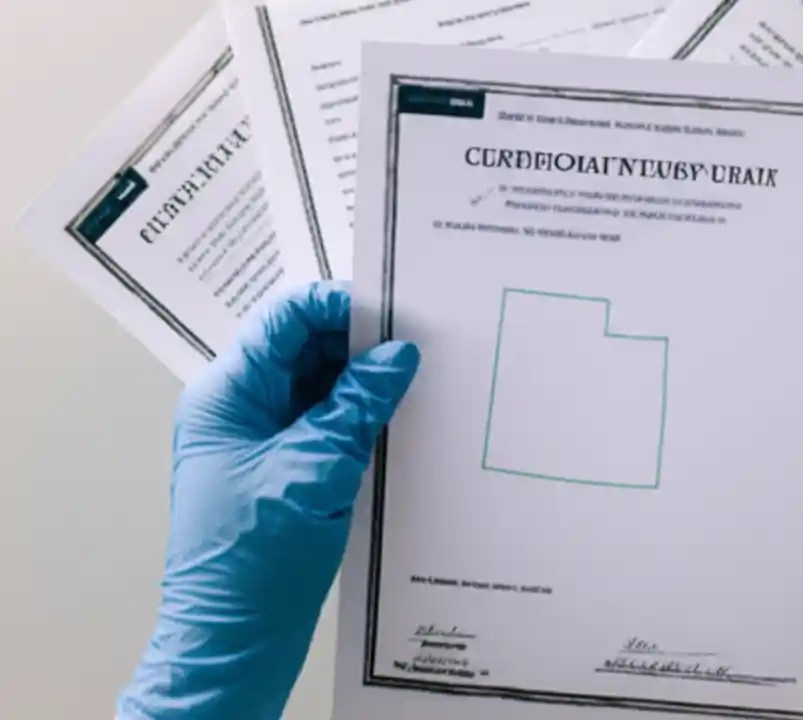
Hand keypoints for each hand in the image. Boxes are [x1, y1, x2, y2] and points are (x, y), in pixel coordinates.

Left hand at [116, 283, 420, 719]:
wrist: (235, 640)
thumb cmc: (253, 561)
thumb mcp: (313, 471)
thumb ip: (357, 405)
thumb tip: (399, 354)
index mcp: (228, 395)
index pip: (284, 320)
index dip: (337, 305)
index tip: (396, 308)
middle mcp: (243, 407)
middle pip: (306, 347)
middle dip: (361, 341)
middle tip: (423, 342)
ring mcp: (265, 438)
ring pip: (322, 384)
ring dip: (367, 380)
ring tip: (421, 378)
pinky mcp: (289, 467)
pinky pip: (330, 422)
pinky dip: (363, 415)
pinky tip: (403, 417)